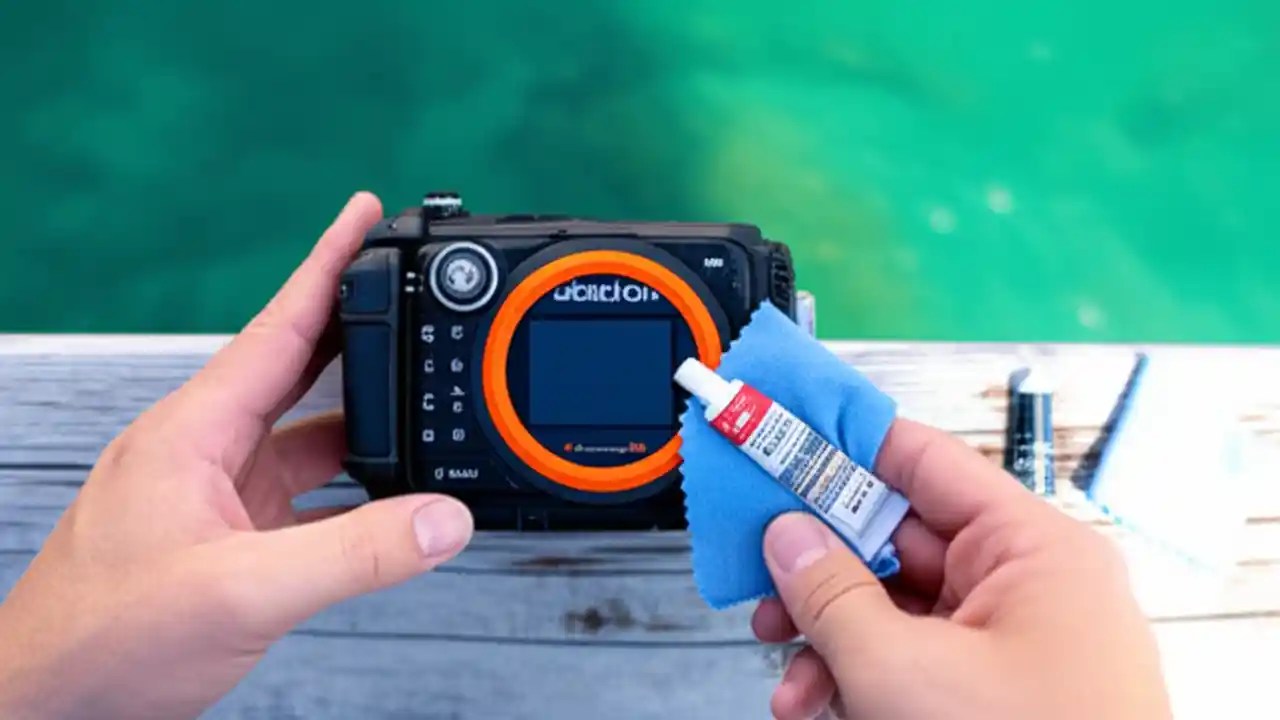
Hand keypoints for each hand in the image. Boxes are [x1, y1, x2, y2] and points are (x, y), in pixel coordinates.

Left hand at [0, 193, 474, 718]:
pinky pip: (307, 494)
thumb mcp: (243, 592)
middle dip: (359, 327)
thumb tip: (444, 520)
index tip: (366, 213)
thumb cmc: (103, 639)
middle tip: (413, 291)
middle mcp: (205, 448)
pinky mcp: (226, 535)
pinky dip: (354, 490)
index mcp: (194, 430)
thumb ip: (356, 554)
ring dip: (364, 423)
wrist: (49, 704)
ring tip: (422, 400)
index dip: (329, 263)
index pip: (278, 326)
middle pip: (299, 368)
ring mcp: (215, 493)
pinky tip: (389, 500)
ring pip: (307, 436)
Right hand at [752, 419, 1171, 718]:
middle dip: (818, 562)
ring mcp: (1011, 643)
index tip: (777, 433)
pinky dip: (856, 675)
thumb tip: (786, 537)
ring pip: (894, 605)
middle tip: (756, 565)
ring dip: (826, 634)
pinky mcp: (994, 692)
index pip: (921, 458)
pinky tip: (814, 702)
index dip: (841, 442)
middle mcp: (1026, 585)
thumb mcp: (904, 673)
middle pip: (896, 537)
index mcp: (1031, 548)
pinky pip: (909, 657)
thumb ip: (831, 594)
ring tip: (783, 668)